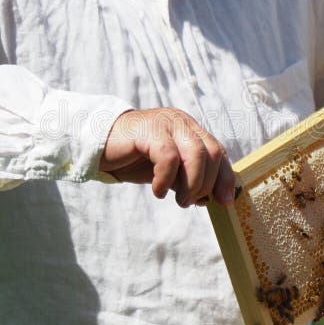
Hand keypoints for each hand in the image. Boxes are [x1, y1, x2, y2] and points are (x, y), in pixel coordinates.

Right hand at [99, 108, 235, 206]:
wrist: (98, 145)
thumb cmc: (133, 158)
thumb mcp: (167, 171)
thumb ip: (187, 180)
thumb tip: (211, 199)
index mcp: (190, 129)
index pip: (218, 151)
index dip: (225, 177)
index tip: (224, 201)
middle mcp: (181, 122)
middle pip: (212, 152)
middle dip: (207, 183)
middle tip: (190, 202)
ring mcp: (166, 124)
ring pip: (195, 154)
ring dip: (192, 184)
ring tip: (179, 201)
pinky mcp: (149, 131)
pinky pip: (169, 156)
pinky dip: (166, 179)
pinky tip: (157, 191)